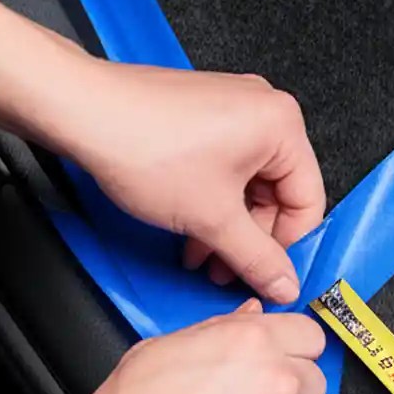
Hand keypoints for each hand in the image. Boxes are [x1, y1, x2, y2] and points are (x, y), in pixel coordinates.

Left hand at [51, 60, 326, 303]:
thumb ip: (256, 258)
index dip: (288, 247)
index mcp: (282, 125)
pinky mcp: (202, 116)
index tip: (271, 277)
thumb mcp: (212, 218)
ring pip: (245, 186)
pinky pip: (223, 169)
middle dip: (248, 240)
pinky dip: (210, 203)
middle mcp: (263, 110)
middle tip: (225, 272)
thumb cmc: (145, 146)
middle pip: (275, 195)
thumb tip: (284, 283)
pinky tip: (188, 230)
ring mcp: (231, 110)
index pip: (308, 201)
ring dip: (225, 228)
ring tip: (200, 257)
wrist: (84, 113)